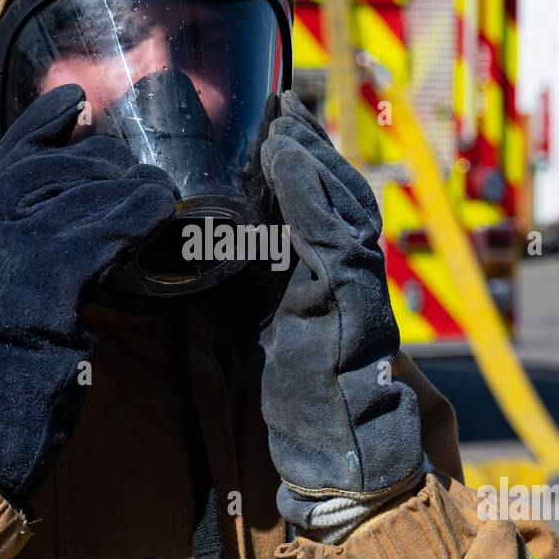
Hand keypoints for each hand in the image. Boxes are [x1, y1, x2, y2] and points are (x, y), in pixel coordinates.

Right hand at [0, 85, 175, 500]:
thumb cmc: (10, 315)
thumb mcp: (5, 249)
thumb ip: (30, 205)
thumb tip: (84, 148)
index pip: (21, 140)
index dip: (51, 116)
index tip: (80, 101)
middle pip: (73, 163)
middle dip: (113, 165)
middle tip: (138, 180)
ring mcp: (25, 237)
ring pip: (98, 192)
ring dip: (138, 189)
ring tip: (159, 195)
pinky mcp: (56, 268)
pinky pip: (110, 227)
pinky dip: (140, 216)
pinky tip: (159, 213)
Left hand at [259, 91, 421, 508]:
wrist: (340, 455)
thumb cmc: (301, 395)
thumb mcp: (260, 322)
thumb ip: (247, 279)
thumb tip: (203, 239)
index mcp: (335, 276)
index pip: (327, 204)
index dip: (306, 160)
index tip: (277, 121)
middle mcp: (354, 273)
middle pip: (340, 191)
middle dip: (310, 144)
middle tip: (282, 103)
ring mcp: (356, 285)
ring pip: (341, 203)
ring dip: (308, 156)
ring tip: (280, 119)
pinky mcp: (348, 301)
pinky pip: (331, 233)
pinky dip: (306, 190)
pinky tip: (282, 158)